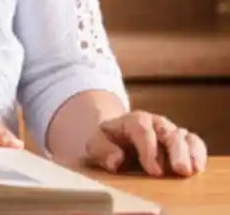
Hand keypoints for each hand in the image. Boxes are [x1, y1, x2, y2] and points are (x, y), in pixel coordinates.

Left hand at [85, 111, 206, 176]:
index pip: (143, 131)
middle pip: (168, 132)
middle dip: (176, 151)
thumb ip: (102, 150)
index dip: (149, 150)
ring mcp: (169, 130)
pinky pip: (194, 142)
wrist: (116, 137)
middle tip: (180, 170)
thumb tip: (116, 161)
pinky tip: (197, 167)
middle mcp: (154, 123)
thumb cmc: (106, 142)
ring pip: (184, 137)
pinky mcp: (181, 140)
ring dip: (190, 153)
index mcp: (132, 120)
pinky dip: (198, 153)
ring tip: (191, 170)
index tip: (154, 171)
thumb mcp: (96, 144)